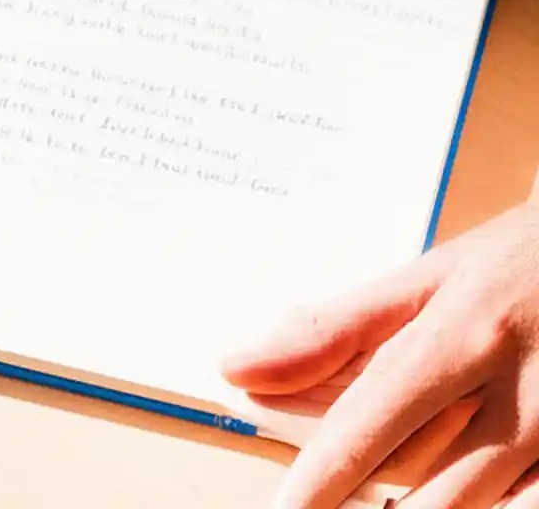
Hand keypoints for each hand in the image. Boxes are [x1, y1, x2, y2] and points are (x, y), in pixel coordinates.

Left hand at [222, 200, 538, 507]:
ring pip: (470, 500)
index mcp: (463, 335)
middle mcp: (519, 390)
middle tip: (312, 498)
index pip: (370, 424)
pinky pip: (525, 500)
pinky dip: (487, 503)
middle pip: (421, 475)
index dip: (320, 479)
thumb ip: (335, 329)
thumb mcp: (429, 280)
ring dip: (418, 501)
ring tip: (380, 490)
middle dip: (366, 496)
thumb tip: (238, 368)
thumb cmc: (517, 264)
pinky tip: (441, 493)